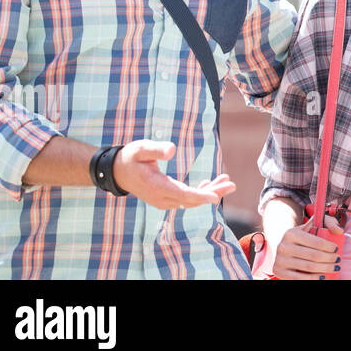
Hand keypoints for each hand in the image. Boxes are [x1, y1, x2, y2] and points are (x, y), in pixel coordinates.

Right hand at [112, 140, 236, 209]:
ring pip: (190, 200)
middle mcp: (161, 198)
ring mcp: (164, 200)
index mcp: (156, 186)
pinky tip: (210, 183)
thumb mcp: (141, 149)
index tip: (215, 197)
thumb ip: (156, 149)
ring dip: (210, 192)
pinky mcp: (166, 199)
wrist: (118, 171)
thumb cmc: (131, 157)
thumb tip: (172, 150)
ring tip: (228, 182)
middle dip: (213, 193)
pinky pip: (186, 199)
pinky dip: (200, 192)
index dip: (200, 196)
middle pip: (191, 199)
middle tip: (232, 185)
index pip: (182, 195)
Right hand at [271, 216, 343, 279]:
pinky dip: (314, 278)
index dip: (329, 247)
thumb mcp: (311, 225)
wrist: (284, 248)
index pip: (316, 242)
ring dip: (325, 268)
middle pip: (314, 256)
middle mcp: (283, 246)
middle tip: (338, 259)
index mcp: (291, 233)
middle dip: (329, 258)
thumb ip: (327, 222)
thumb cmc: (302, 237)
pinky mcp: (280, 272)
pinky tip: (323, 276)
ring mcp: (280, 260)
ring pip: (309, 267)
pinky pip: (300, 278)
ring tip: (335, 267)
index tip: (336, 249)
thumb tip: (339, 230)